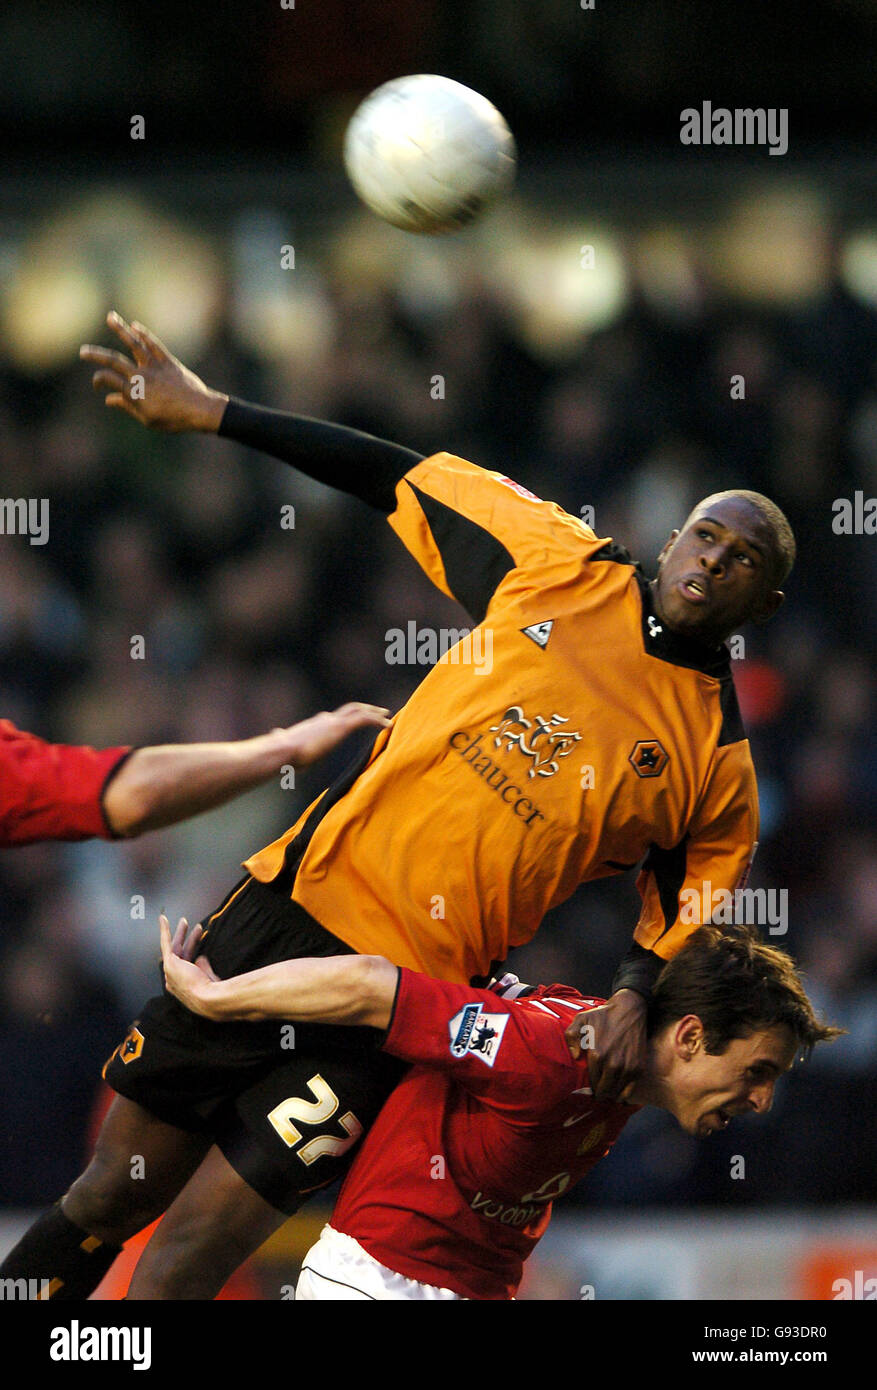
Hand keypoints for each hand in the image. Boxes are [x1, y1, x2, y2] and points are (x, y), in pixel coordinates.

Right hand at [80, 311, 227, 432]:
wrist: (200, 410)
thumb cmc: (174, 420)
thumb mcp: (147, 420)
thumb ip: (127, 407)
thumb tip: (109, 400)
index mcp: (135, 392)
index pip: (108, 379)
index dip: (99, 380)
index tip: (98, 384)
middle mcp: (142, 376)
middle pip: (114, 360)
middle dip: (96, 355)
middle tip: (83, 351)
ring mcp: (155, 366)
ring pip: (135, 344)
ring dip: (121, 329)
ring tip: (110, 316)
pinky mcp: (168, 361)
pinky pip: (155, 344)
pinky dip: (145, 334)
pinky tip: (135, 325)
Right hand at [160, 914, 220, 1016]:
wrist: (208, 998)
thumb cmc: (212, 992)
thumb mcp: (209, 977)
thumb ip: (204, 966)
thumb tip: (201, 956)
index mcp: (183, 984)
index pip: (187, 961)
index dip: (192, 949)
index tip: (199, 939)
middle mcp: (174, 979)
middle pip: (181, 952)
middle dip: (186, 938)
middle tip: (190, 926)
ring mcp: (170, 971)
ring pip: (174, 946)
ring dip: (179, 932)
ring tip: (184, 921)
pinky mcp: (169, 963)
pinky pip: (165, 942)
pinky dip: (164, 930)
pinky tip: (163, 919)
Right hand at [270, 702, 392, 767]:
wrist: (282, 751)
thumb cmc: (281, 754)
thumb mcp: (285, 746)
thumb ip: (283, 738)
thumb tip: (275, 733)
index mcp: (314, 725)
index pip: (332, 718)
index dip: (346, 717)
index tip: (356, 719)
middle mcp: (325, 720)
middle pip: (349, 709)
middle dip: (365, 709)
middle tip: (379, 712)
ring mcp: (333, 722)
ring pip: (359, 711)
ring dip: (375, 713)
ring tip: (388, 718)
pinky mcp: (340, 727)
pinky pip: (364, 719)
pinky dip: (377, 720)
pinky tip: (389, 725)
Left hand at [565, 989, 647, 1101]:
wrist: (630, 1010)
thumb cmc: (603, 1015)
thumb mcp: (581, 1019)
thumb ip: (571, 1036)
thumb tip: (576, 1056)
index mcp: (597, 1054)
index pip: (590, 1083)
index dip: (587, 1088)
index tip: (586, 1089)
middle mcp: (613, 1064)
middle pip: (603, 1091)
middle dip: (598, 1093)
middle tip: (596, 1092)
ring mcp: (628, 1067)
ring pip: (615, 1092)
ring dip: (610, 1094)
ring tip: (605, 1092)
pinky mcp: (639, 1068)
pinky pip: (629, 1090)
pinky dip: (623, 1095)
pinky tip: (617, 1094)